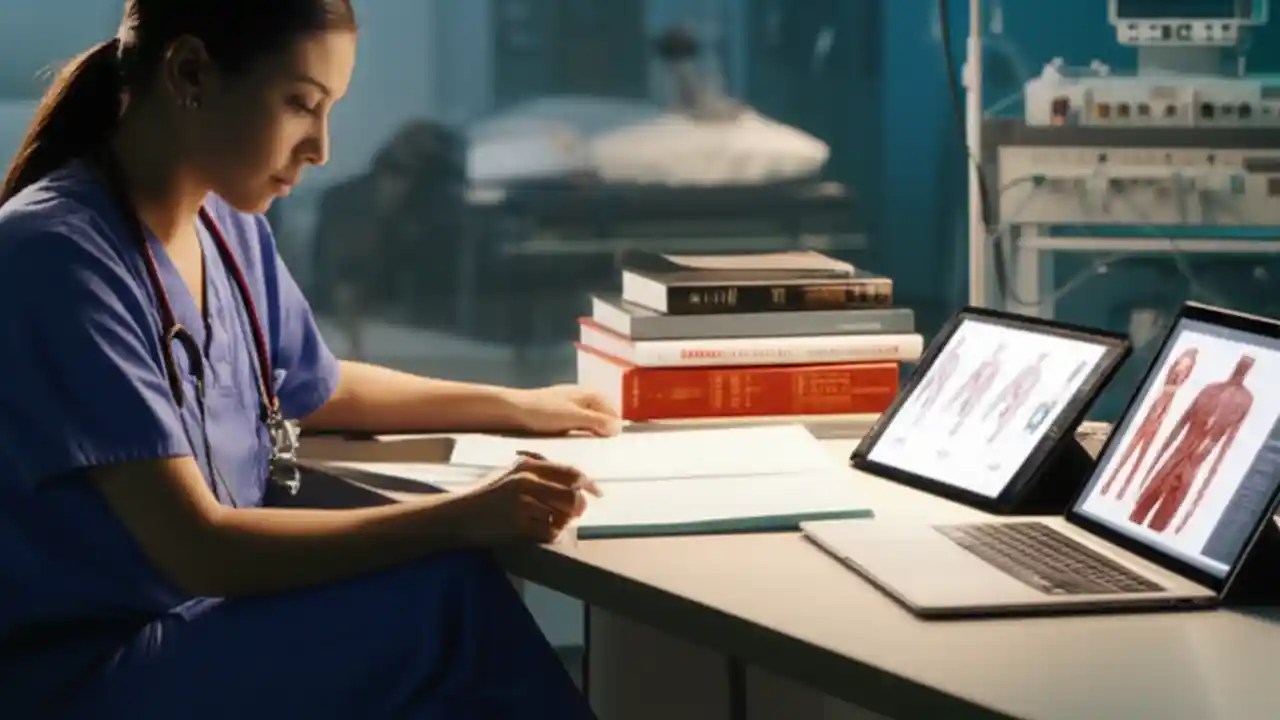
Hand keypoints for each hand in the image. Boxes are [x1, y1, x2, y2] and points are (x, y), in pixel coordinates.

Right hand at [458, 455, 599, 544]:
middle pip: (572, 496)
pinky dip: (549, 535)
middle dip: (576, 508)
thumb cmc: (486, 496)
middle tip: (571, 515)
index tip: (598, 492)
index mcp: (527, 467)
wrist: (457, 517)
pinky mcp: (518, 525)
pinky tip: (537, 533)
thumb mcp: (510, 474)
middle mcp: (526, 482)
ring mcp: (522, 504)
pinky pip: (549, 533)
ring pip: (562, 516)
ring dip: (561, 523)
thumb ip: (539, 472)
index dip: (589, 484)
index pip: (570, 473)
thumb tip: (575, 480)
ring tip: (547, 523)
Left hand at [509, 384, 620, 436]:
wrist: (514, 409)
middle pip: (603, 413)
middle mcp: (583, 395)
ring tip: (591, 446)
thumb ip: (597, 422)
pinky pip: (578, 420)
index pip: (612, 411)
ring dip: (592, 430)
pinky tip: (575, 439)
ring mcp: (571, 402)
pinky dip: (581, 429)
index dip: (615, 426)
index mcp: (590, 394)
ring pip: (590, 417)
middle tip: (604, 447)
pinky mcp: (560, 410)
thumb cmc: (545, 412)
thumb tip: (619, 428)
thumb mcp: (574, 418)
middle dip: (605, 428)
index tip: (615, 444)